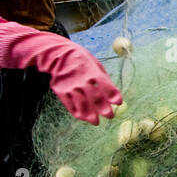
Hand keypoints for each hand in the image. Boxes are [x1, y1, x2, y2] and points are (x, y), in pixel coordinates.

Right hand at [0, 18, 121, 124]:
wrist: (57, 55)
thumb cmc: (81, 59)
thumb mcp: (95, 63)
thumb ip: (103, 79)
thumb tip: (112, 95)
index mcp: (92, 71)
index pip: (106, 86)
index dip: (113, 96)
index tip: (119, 103)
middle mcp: (81, 80)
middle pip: (95, 98)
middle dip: (104, 110)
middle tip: (110, 116)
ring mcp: (70, 86)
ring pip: (82, 105)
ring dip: (90, 116)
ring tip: (96, 122)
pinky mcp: (61, 91)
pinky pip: (70, 106)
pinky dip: (78, 114)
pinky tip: (84, 118)